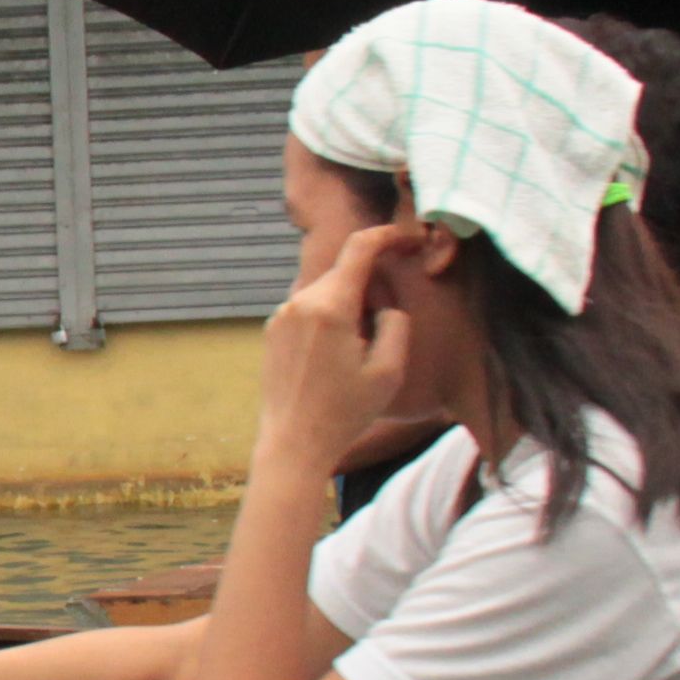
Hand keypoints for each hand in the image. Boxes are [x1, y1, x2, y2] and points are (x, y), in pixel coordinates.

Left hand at [256, 226, 417, 464]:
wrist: (293, 444)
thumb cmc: (345, 413)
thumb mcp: (390, 370)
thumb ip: (396, 322)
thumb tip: (384, 304)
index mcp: (330, 307)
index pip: (359, 248)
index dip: (387, 235)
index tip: (407, 239)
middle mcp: (299, 302)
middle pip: (344, 272)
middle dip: (371, 284)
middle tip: (386, 321)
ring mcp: (281, 315)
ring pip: (326, 291)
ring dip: (349, 303)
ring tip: (359, 349)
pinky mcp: (272, 330)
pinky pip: (309, 309)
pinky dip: (329, 317)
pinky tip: (335, 357)